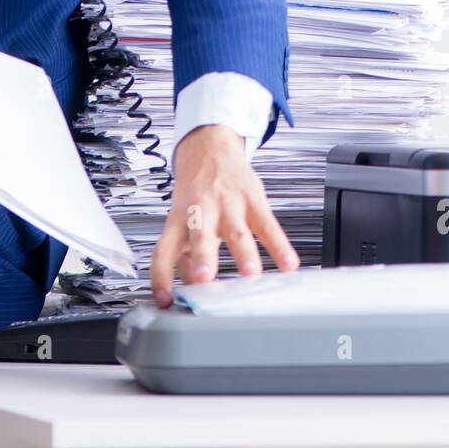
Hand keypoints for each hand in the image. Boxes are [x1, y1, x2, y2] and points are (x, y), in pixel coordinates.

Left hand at [150, 124, 298, 307]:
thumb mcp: (182, 219)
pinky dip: (279, 245)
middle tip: (204, 278)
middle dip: (203, 258)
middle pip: (200, 236)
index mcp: (178, 220)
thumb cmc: (195, 189)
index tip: (165, 300)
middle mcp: (201, 212)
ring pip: (236, 231)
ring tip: (250, 274)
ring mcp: (228, 205)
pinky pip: (268, 224)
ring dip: (243, 253)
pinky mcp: (252, 200)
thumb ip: (184, 254)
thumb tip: (187, 284)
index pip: (163, 250)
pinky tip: (287, 263)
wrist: (210, 148)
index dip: (161, 276)